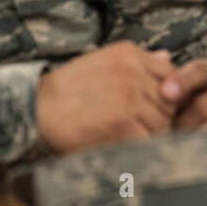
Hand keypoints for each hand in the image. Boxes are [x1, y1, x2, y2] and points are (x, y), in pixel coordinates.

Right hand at [36, 43, 176, 152]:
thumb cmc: (67, 90)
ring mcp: (130, 96)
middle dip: (160, 119)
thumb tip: (167, 57)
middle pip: (170, 102)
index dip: (166, 97)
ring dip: (151, 137)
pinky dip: (141, 150)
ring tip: (130, 142)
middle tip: (140, 131)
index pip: (170, 75)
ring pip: (162, 123)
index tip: (152, 110)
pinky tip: (126, 151)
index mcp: (128, 54)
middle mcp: (132, 71)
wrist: (35, 109)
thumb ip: (136, 63)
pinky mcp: (124, 122)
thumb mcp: (101, 64)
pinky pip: (149, 140)